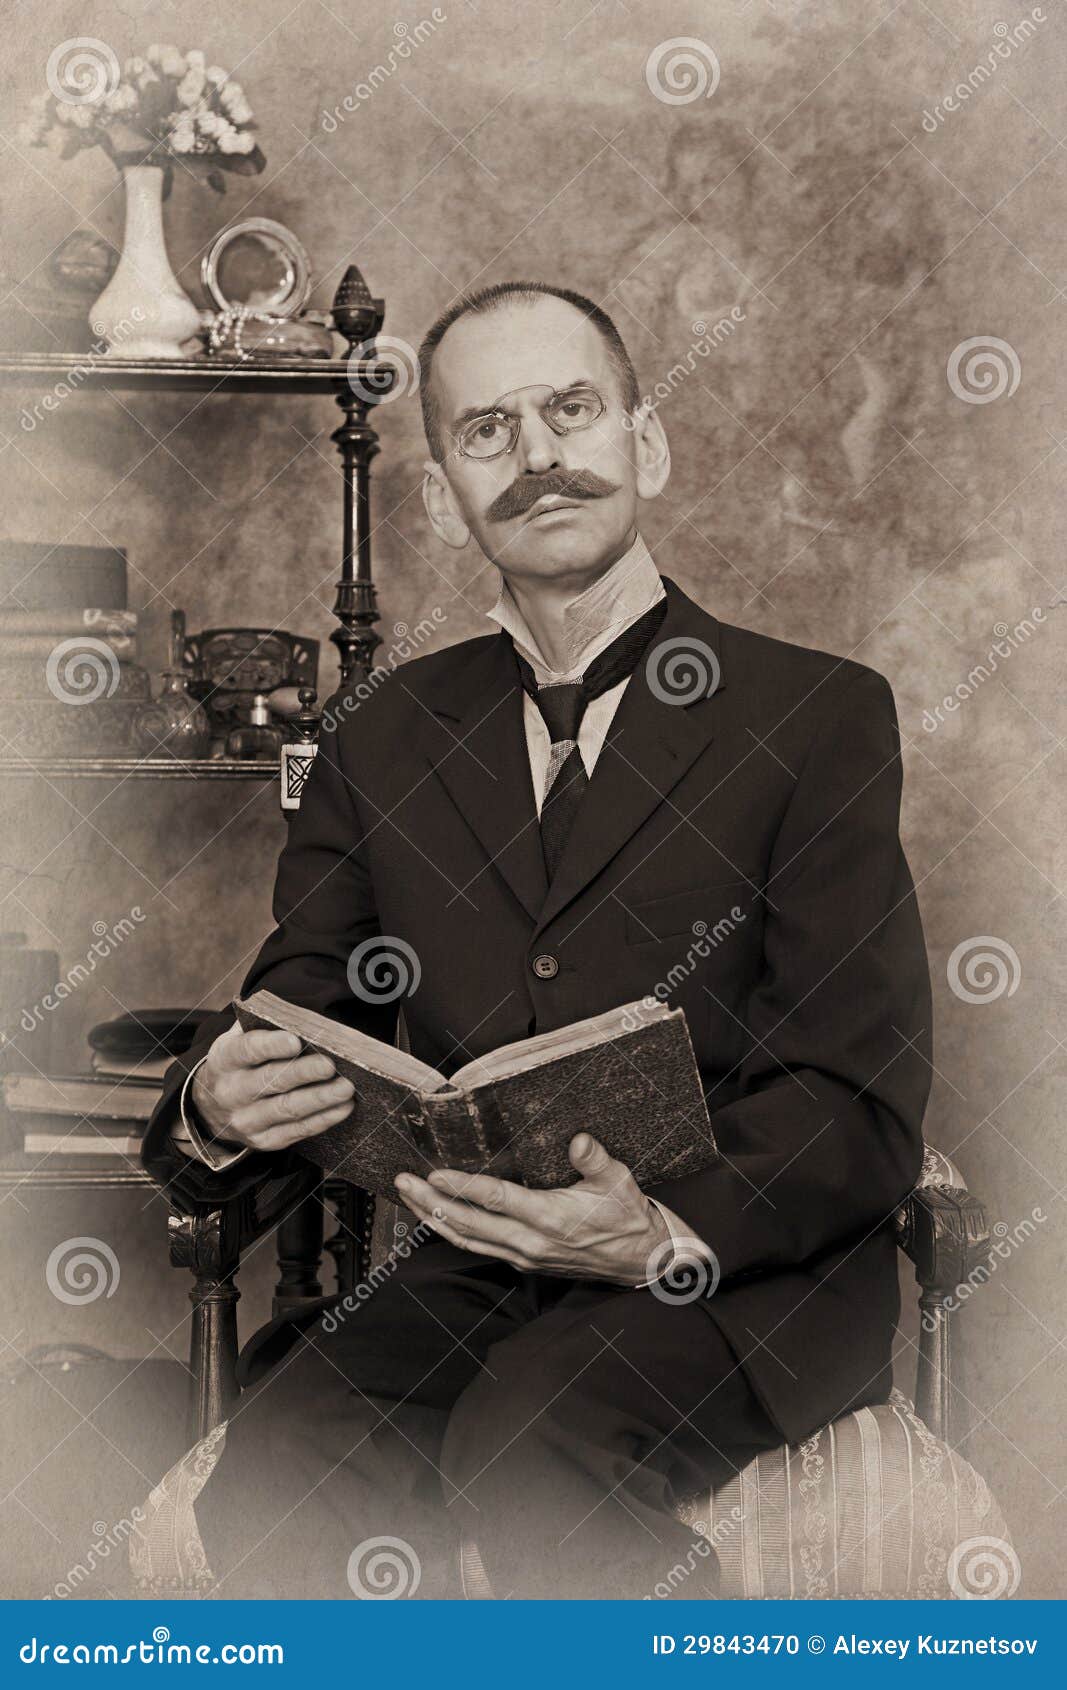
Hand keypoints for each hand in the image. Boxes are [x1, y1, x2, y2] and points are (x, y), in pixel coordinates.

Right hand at [190, 1023, 354, 1151]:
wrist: (213, 1108)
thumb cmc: (239, 1064)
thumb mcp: (238, 1039)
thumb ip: (264, 1025)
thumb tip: (303, 1018)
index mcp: (225, 1060)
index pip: (247, 1050)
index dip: (272, 1046)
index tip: (295, 1041)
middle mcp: (231, 1092)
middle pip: (271, 1081)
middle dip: (304, 1073)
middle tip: (330, 1065)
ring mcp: (247, 1120)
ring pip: (287, 1109)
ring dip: (320, 1098)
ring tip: (346, 1087)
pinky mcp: (265, 1141)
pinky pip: (298, 1130)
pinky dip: (323, 1118)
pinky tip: (343, 1106)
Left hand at [394, 1133, 671, 1285]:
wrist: (639, 1260)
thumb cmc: (627, 1216)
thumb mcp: (619, 1182)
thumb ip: (595, 1160)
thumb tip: (579, 1140)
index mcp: (550, 1218)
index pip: (498, 1201)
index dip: (464, 1188)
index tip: (435, 1174)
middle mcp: (530, 1241)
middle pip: (469, 1224)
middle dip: (431, 1203)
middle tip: (403, 1181)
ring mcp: (523, 1255)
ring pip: (467, 1240)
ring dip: (434, 1218)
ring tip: (408, 1196)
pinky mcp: (522, 1260)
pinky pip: (478, 1247)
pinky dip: (452, 1231)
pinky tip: (436, 1216)